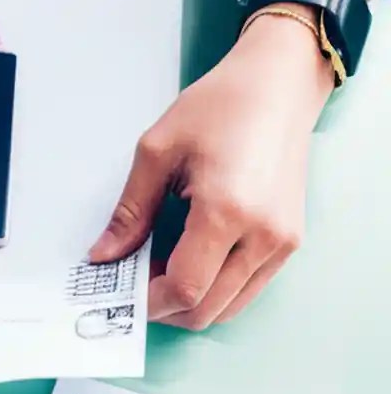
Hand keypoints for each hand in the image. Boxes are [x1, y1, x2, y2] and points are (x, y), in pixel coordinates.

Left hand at [88, 4, 334, 329]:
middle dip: (163, 308)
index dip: (147, 302)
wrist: (278, 84)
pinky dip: (214, 292)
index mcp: (227, 210)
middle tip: (133, 284)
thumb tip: (104, 256)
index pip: (183, 288)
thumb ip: (129, 212)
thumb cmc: (221, 106)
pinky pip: (247, 289)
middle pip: (206, 309)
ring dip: (189, 304)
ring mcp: (283, 241)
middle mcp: (263, 234)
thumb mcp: (157, 151)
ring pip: (228, 308)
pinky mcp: (290, 240)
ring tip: (159, 272)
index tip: (120, 291)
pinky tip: (189, 265)